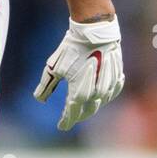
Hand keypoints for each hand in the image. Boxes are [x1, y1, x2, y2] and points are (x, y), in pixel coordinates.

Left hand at [34, 16, 123, 130]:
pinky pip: (112, 91)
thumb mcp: (54, 67)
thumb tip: (39, 99)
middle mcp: (96, 93)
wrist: (94, 31)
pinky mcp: (117, 75)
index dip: (66, 121)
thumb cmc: (72, 49)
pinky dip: (107, 94)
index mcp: (79, 93)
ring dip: (92, 105)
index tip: (61, 126)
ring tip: (84, 106)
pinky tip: (103, 94)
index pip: (71, 114)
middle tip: (71, 116)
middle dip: (78, 115)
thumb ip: (46, 86)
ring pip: (101, 102)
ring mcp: (109, 85)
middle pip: (87, 111)